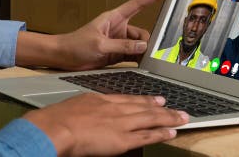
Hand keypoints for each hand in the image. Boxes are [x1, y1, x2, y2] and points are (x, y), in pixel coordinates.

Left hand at [16, 0, 168, 70]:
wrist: (64, 57)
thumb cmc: (76, 45)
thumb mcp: (100, 45)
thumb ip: (122, 45)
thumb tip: (143, 45)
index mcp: (114, 18)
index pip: (138, 4)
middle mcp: (119, 28)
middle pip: (143, 32)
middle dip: (148, 42)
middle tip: (150, 53)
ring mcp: (119, 41)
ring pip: (140, 45)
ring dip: (143, 53)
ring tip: (145, 62)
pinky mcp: (117, 53)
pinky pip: (134, 54)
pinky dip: (139, 60)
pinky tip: (143, 66)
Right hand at [23, 93, 187, 156]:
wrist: (56, 127)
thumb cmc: (57, 119)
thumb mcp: (73, 107)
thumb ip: (85, 110)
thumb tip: (87, 117)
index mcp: (100, 100)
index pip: (127, 99)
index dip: (143, 100)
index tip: (155, 99)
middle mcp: (114, 108)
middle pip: (142, 107)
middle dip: (161, 108)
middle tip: (175, 107)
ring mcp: (120, 123)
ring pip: (150, 119)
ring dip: (168, 118)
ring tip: (182, 117)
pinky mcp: (122, 139)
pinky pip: (146, 135)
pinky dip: (161, 133)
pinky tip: (171, 131)